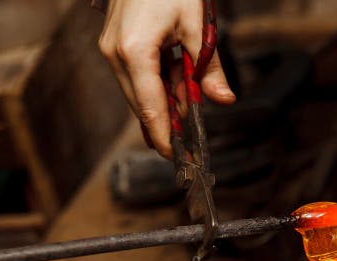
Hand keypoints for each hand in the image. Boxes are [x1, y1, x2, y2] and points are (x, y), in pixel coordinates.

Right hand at [98, 0, 235, 157]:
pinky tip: (178, 80)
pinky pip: (138, 76)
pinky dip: (159, 84)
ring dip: (167, 100)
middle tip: (192, 136)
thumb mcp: (198, 26)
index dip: (164, 136)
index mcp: (135, 52)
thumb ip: (208, 67)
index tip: (176, 157)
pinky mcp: (115, 44)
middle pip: (143, 104)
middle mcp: (116, 54)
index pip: (150, 107)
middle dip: (170, 121)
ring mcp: (112, 49)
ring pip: (141, 91)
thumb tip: (224, 99)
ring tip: (190, 96)